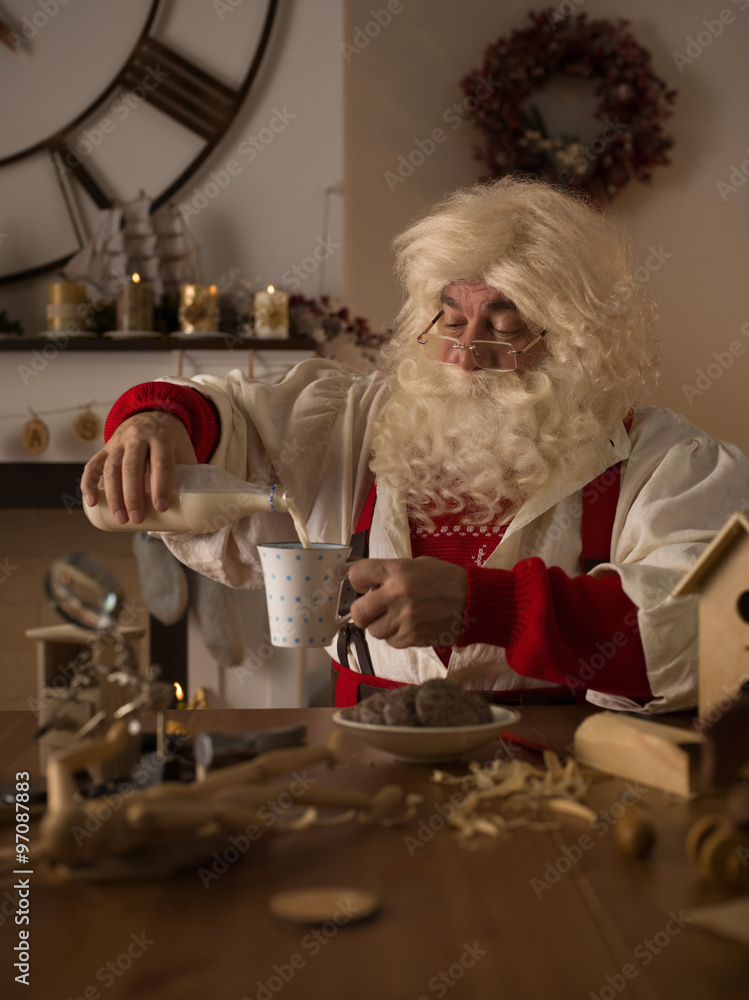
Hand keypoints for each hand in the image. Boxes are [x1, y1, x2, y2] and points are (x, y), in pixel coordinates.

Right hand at [81, 411, 196, 523]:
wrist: (153, 415)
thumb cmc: (172, 442)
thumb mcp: (184, 451)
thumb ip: (188, 476)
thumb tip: (191, 512)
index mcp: (163, 437)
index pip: (161, 463)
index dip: (161, 486)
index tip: (161, 508)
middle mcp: (138, 436)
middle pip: (132, 467)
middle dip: (133, 496)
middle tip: (137, 519)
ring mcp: (119, 441)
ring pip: (112, 468)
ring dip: (114, 496)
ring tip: (121, 519)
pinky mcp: (105, 448)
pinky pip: (93, 465)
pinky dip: (88, 484)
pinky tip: (91, 502)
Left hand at [347, 557, 467, 647]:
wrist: (473, 599)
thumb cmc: (445, 579)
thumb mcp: (417, 564)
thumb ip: (390, 572)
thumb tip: (365, 580)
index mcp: (397, 570)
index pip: (357, 575)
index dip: (356, 582)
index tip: (362, 586)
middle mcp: (397, 594)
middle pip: (358, 612)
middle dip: (362, 613)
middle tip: (372, 611)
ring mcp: (405, 617)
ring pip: (374, 631)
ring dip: (382, 626)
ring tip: (397, 618)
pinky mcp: (414, 636)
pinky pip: (392, 642)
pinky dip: (397, 636)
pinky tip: (410, 626)